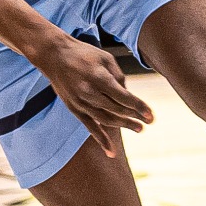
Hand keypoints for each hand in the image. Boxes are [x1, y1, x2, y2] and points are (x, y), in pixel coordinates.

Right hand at [34, 34, 154, 154]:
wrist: (54, 56)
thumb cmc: (84, 54)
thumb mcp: (106, 59)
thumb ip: (119, 77)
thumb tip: (128, 95)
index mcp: (99, 78)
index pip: (124, 97)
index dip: (139, 107)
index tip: (151, 116)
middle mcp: (89, 93)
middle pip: (116, 110)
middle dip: (134, 117)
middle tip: (148, 123)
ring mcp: (80, 102)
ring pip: (105, 120)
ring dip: (123, 126)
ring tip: (139, 129)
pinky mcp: (74, 108)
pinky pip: (89, 127)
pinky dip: (101, 139)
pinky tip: (111, 152)